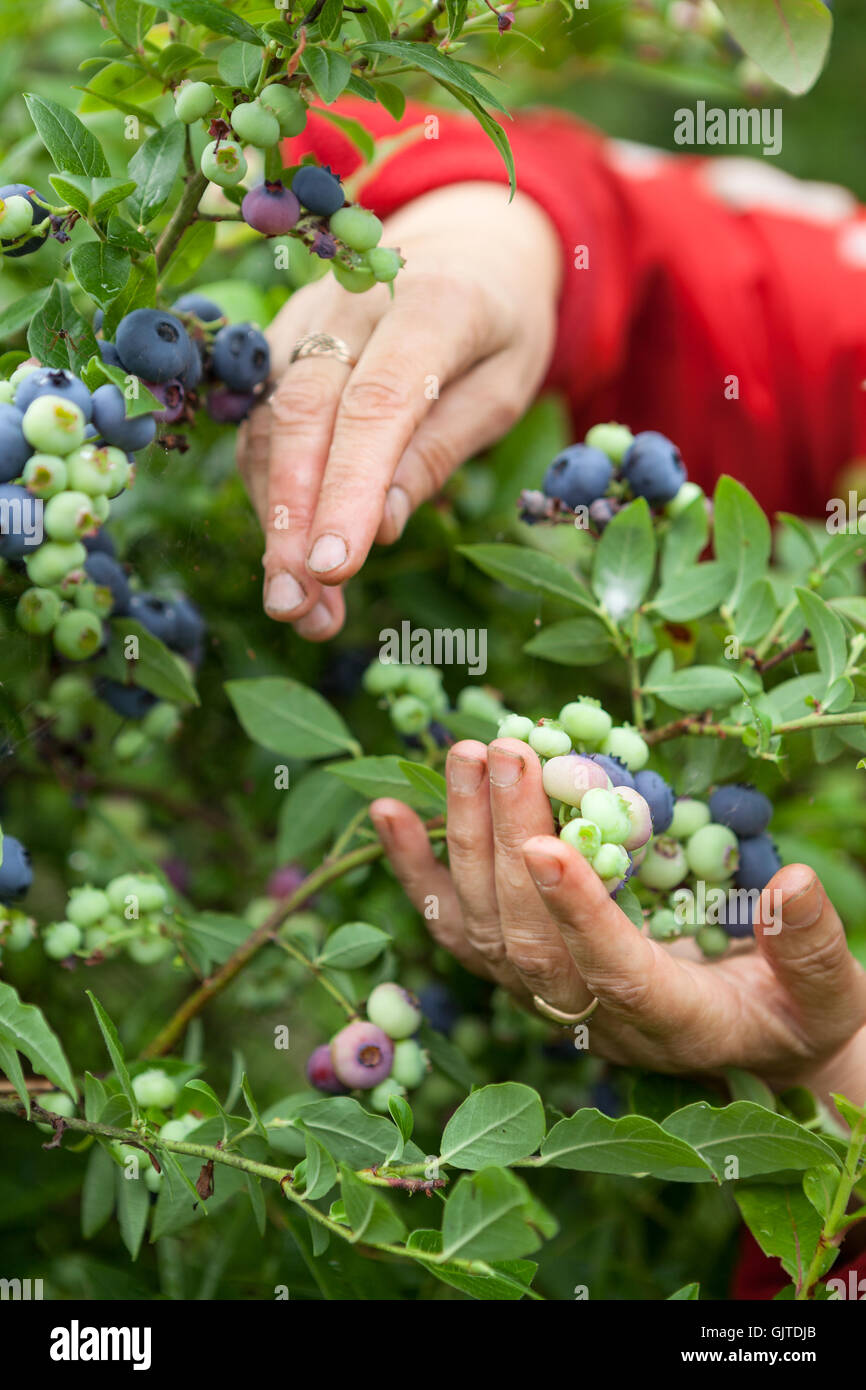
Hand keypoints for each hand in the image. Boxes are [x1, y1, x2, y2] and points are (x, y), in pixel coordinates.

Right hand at [237, 182, 560, 639]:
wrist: (464, 248)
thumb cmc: (497, 329)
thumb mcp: (504, 387)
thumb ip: (443, 448)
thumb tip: (383, 525)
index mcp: (433, 301)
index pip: (379, 402)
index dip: (350, 488)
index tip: (334, 567)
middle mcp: (353, 300)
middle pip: (304, 415)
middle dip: (293, 520)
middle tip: (297, 608)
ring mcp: (305, 317)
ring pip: (270, 427)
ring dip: (275, 524)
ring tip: (299, 610)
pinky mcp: (278, 342)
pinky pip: (262, 426)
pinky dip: (270, 499)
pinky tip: (289, 559)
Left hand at [370, 738, 865, 1091]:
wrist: (750, 1043)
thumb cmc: (795, 1012)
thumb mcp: (827, 992)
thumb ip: (812, 946)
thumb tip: (795, 882)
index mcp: (671, 1020)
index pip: (611, 971)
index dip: (577, 912)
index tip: (549, 845)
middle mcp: (591, 1017)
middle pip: (530, 936)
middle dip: (510, 839)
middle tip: (505, 751)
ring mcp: (543, 995)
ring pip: (485, 925)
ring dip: (464, 838)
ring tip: (463, 752)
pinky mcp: (517, 969)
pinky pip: (454, 924)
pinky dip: (416, 869)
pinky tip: (388, 809)